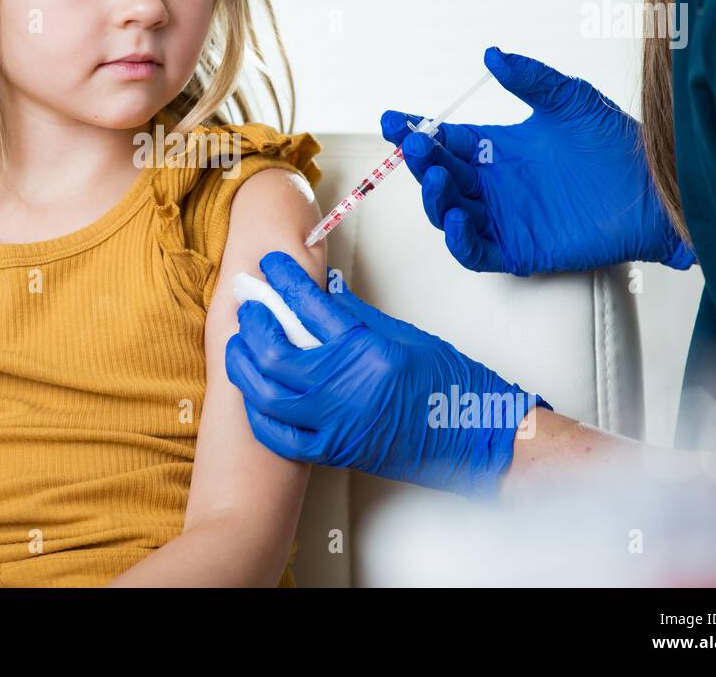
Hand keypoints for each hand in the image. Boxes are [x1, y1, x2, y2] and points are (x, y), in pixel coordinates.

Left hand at [226, 251, 551, 498]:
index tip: (271, 264)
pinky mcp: (335, 451)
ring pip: (268, 395)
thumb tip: (321, 293)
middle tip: (250, 305)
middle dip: (255, 324)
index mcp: (368, 350)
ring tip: (240, 344)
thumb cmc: (449, 383)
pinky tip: (253, 393)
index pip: (311, 306)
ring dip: (245, 366)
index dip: (284, 280)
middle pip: (276, 352)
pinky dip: (259, 413)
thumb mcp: (404, 335)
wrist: (475, 435)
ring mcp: (337, 423)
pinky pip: (280, 436)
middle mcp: (348, 387)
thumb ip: (356, 316)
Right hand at [383, 46, 694, 275]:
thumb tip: (492, 54)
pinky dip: (459, 239)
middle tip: (413, 144)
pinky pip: (476, 251)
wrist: (658, 187)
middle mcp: (494, 185)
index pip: (445, 140)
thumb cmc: (619, 145)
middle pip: (439, 175)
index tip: (393, 119)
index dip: (415, 131)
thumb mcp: (571, 100)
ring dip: (434, 196)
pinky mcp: (519, 250)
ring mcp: (503, 218)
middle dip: (419, 160)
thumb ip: (530, 79)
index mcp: (498, 149)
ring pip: (448, 212)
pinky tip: (457, 217)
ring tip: (436, 176)